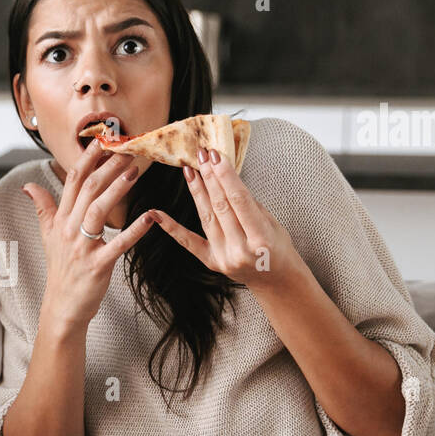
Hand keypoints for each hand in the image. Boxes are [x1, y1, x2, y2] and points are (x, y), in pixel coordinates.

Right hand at [23, 141, 157, 330]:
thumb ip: (42, 207)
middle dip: (108, 166)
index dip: (87, 158)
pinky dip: (135, 230)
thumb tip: (28, 186)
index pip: (72, 181)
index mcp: (60, 219)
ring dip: (117, 188)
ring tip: (134, 171)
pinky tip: (150, 216)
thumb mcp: (47, 235)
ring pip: (98, 210)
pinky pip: (118, 243)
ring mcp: (82, 247)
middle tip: (127, 148)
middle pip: (88, 189)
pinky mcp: (97, 265)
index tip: (102, 139)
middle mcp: (68, 229)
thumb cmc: (60, 269)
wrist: (62, 305)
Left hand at [150, 148, 298, 289]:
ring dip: (197, 191)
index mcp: (261, 239)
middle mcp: (240, 250)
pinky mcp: (211, 263)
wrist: (276, 280)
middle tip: (201, 155)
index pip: (240, 200)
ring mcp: (224, 258)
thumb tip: (226, 177)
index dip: (226, 176)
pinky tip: (157, 213)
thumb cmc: (278, 247)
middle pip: (221, 206)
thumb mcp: (273, 224)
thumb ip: (250, 205)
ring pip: (206, 217)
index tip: (216, 156)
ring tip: (189, 170)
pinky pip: (188, 242)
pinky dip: (171, 227)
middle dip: (210, 178)